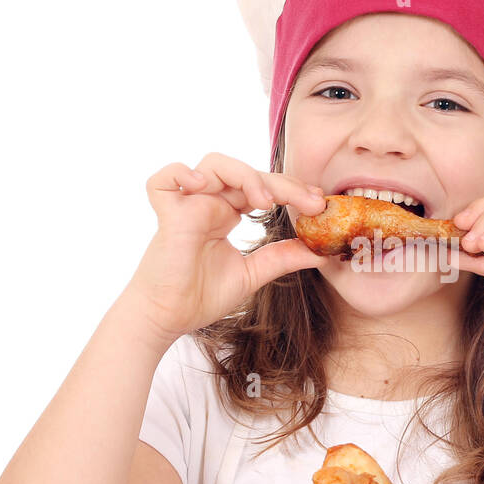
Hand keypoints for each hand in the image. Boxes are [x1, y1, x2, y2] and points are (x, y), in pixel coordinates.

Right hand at [123, 154, 328, 342]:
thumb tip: (320, 252)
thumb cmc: (200, 297)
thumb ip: (282, 258)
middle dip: (283, 183)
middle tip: (311, 201)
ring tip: (265, 201)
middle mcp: (208, 204)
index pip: (262, 188)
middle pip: (246, 173)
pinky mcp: (167, 216)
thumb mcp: (252, 275)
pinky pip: (163, 180)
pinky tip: (203, 186)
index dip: (291, 189)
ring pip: (214, 164)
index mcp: (226, 214)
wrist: (168, 319)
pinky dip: (181, 173)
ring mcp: (187, 206)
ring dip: (244, 175)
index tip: (319, 203)